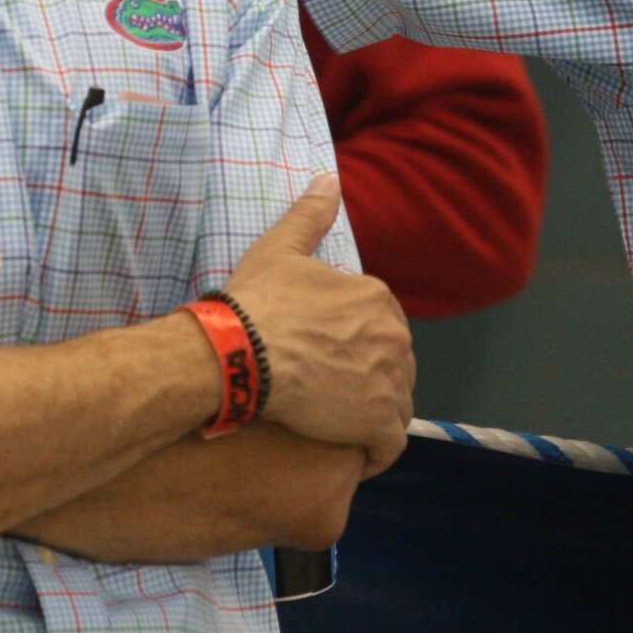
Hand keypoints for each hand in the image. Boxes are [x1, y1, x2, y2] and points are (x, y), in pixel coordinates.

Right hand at [222, 172, 413, 468]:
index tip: (327, 358)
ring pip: (393, 405)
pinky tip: (349, 452)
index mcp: (376, 298)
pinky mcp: (377, 423)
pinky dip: (372, 451)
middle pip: (390, 366)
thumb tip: (330, 179)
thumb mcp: (280, 249)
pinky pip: (387, 445)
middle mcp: (394, 337)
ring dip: (371, 416)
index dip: (355, 345)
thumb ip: (311, 215)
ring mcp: (389, 381)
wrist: (238, 352)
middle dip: (367, 380)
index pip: (380, 328)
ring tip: (336, 424)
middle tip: (328, 393)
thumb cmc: (255, 302)